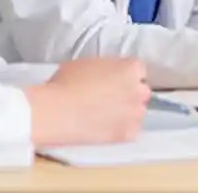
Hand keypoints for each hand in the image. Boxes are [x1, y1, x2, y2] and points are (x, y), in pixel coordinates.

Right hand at [25, 58, 150, 146]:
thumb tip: (105, 76)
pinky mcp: (128, 133)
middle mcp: (139, 89)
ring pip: (138, 112)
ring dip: (127, 113)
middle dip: (129, 94)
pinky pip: (131, 131)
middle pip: (141, 91)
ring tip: (106, 117)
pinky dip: (122, 131)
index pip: (138, 71)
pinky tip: (106, 129)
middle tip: (110, 100)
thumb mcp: (88, 64)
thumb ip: (106, 68)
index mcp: (131, 67)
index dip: (125, 77)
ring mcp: (136, 112)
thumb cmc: (65, 84)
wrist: (56, 111)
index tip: (115, 82)